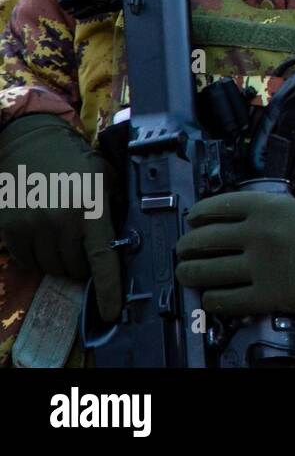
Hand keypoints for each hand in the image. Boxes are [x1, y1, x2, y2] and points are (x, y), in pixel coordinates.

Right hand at [0, 114, 120, 319]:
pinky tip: (45, 238)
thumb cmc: (76, 162)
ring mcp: (32, 226)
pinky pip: (29, 263)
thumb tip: (123, 243)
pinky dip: (39, 259)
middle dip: (85, 265)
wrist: (30, 144)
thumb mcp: (106, 179)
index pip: (102, 258)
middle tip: (85, 245)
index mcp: (91, 208)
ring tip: (66, 239)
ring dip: (62, 263)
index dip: (108, 289)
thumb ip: (113, 210)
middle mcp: (60, 220)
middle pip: (76, 268)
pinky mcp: (10, 229)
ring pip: (53, 268)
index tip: (112, 312)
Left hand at [175, 191, 294, 316]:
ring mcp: (259, 266)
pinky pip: (223, 300)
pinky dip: (211, 300)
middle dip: (185, 248)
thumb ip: (263, 214)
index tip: (192, 223)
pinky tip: (212, 297)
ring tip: (188, 275)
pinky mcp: (266, 296)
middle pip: (200, 241)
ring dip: (189, 274)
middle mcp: (257, 233)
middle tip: (183, 253)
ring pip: (203, 272)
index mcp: (265, 207)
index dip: (195, 217)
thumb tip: (228, 226)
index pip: (213, 208)